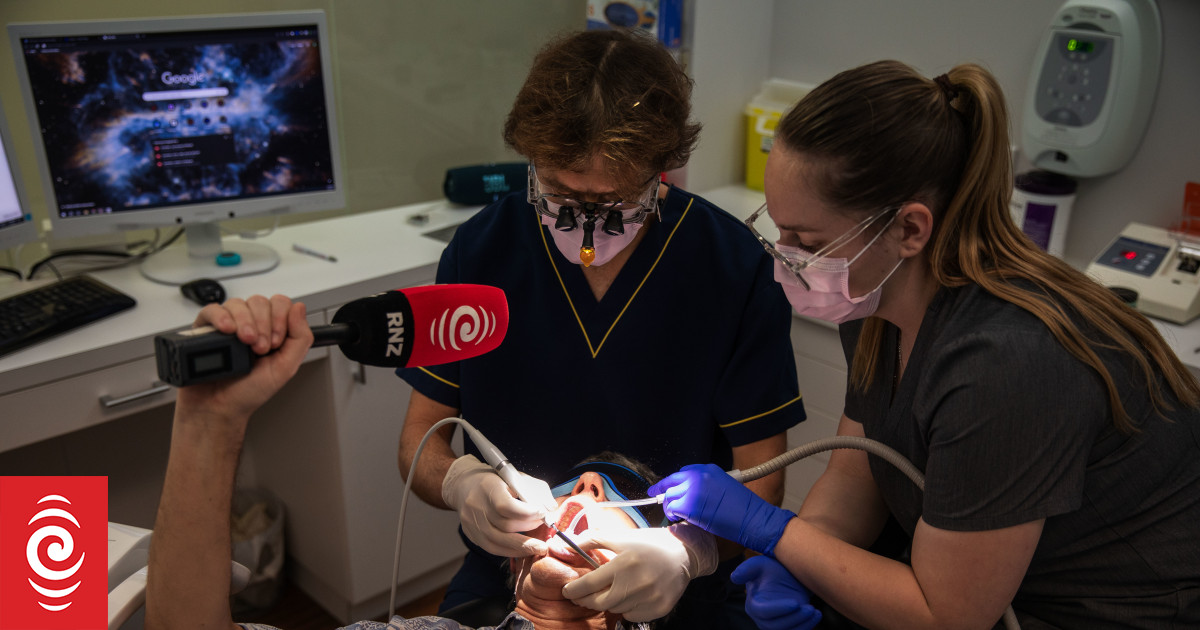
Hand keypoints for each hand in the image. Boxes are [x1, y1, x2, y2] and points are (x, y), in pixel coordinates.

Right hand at [174, 294, 312, 422]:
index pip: (280, 304)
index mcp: (271, 331)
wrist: (218, 409)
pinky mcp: (205, 329)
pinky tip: (227, 331)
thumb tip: (299, 308)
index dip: (280, 318)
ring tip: (244, 344)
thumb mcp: (285, 368)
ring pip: (238, 303)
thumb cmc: (248, 393)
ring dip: (245, 322)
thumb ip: (300, 338)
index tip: (276, 342)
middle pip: (260, 301)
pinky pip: (212, 309)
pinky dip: (221, 317)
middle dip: (263, 324)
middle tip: (259, 348)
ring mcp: (227, 326)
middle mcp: (250, 325)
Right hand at [441, 455, 550, 556]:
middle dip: (529, 528)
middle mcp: (477, 507)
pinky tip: (524, 550)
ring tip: (539, 545)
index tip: (542, 513)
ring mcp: (472, 524)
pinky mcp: (472, 536)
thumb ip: (536, 489)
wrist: (465, 485)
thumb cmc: (496, 481)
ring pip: (499, 542)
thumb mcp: (516, 477)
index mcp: (488, 487)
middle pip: (505, 526)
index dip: (527, 513)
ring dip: (523, 545)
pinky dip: (512, 552)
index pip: (506, 506)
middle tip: (544, 525)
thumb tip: (551, 507)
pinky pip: (493, 549)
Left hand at [561, 523, 716, 621]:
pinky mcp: (658, 609)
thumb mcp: (621, 537)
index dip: (573, 590)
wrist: (683, 554)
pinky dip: (626, 608)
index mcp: (623, 564)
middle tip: (580, 596)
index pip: (588, 584)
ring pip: (615, 609)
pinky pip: (632, 615)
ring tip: (608, 591)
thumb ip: (594, 540)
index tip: (567, 590)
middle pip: (599, 603)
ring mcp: (648, 599)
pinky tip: (629, 596)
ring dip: (607, 602)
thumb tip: (569, 545)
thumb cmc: (649, 544)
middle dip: (585, 600)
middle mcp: (635, 584)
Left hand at [649, 464, 794, 556]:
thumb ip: (707, 486)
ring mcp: (694, 489)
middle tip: (655, 496)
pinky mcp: (690, 506)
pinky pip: (672, 509)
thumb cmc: (744, 508)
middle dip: (662, 490)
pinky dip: (672, 515)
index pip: (683, 472)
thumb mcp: (725, 486)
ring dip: (669, 506)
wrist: (753, 518)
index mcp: (709, 469)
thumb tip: (693, 493)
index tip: (665, 485)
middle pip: (672, 481)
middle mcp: (699, 475)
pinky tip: (678, 519)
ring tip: (674, 514)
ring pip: (669, 495)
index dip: (673, 481)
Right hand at [731, 556, 821, 629]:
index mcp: (754, 605)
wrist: (786, 577)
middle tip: (810, 608)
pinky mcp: (787, 628)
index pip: (763, 612)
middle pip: (776, 626)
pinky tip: (816, 615)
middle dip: (794, 618)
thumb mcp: (760, 564)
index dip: (779, 609)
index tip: (796, 603)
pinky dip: (807, 626)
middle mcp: (762, 619)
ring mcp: (774, 625)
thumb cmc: (771, 570)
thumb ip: (747, 569)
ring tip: (814, 612)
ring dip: (803, 624)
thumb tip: (734, 577)